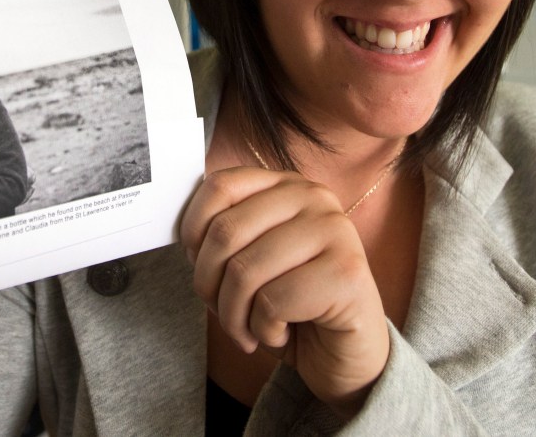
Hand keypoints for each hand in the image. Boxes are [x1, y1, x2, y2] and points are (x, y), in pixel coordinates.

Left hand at [180, 166, 388, 417]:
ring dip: (234, 316)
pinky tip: (280, 334)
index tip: (198, 264)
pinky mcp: (346, 272)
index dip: (193, 229)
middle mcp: (314, 197)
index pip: (219, 186)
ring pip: (245, 271)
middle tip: (221, 310)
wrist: (347, 351)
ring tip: (248, 329)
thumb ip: (226, 235)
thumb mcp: (252, 259)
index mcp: (286, 185)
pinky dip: (263, 330)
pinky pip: (273, 302)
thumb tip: (187, 237)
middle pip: (225, 231)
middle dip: (209, 284)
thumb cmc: (291, 304)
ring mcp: (335, 231)